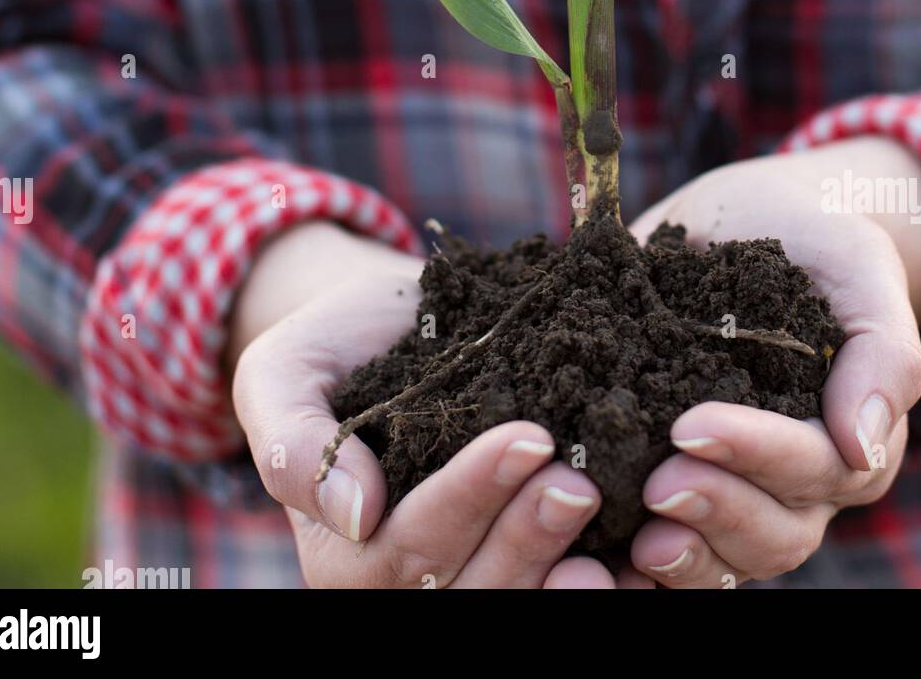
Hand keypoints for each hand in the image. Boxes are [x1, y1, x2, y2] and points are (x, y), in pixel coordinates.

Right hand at [229, 221, 617, 587]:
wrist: (391, 322)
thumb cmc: (333, 345)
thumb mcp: (284, 373)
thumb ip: (294, 444)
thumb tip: (355, 511)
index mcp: (347, 554)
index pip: (409, 546)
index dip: (469, 497)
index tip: (526, 436)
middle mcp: (408, 582)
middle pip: (472, 588)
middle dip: (526, 538)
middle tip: (577, 480)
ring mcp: (469, 571)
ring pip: (518, 598)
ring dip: (562, 564)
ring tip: (603, 510)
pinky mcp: (522, 552)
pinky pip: (557, 584)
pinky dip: (603, 577)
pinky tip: (635, 554)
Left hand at [625, 140, 920, 586]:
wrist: (753, 216)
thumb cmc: (816, 240)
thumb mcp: (857, 264)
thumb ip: (881, 349)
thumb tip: (863, 444)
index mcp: (850, 433)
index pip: (817, 468)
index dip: (756, 454)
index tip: (690, 425)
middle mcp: (798, 480)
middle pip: (774, 532)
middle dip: (717, 510)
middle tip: (656, 482)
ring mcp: (739, 488)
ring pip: (727, 557)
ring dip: (684, 554)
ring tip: (634, 535)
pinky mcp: (681, 479)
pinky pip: (674, 551)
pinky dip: (642, 564)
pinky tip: (602, 552)